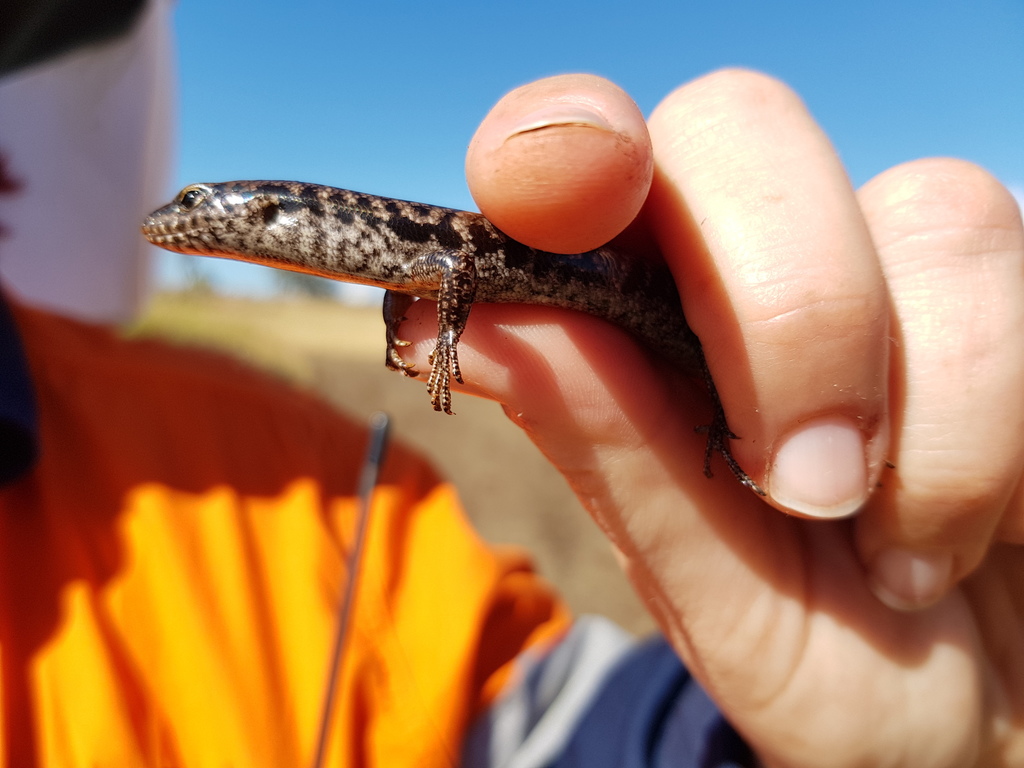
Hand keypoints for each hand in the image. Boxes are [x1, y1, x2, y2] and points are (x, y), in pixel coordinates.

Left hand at [396, 70, 1023, 766]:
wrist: (987, 720)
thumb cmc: (832, 662)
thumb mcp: (713, 594)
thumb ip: (611, 456)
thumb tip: (462, 328)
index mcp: (654, 322)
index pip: (581, 163)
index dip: (556, 150)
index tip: (552, 198)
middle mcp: (770, 266)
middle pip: (743, 129)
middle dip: (781, 306)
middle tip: (801, 482)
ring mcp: (911, 269)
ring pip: (935, 212)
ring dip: (924, 413)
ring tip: (894, 552)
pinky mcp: (1023, 295)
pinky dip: (993, 440)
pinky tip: (969, 526)